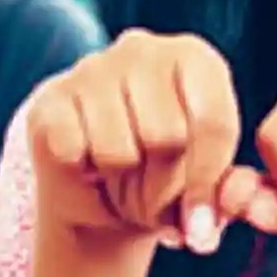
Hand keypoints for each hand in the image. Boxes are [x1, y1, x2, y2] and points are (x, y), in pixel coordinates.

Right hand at [27, 29, 251, 253]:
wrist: (100, 188)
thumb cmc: (166, 178)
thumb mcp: (208, 188)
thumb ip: (224, 198)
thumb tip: (203, 228)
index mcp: (196, 58)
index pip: (213, 121)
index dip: (207, 183)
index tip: (200, 224)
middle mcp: (144, 48)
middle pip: (166, 136)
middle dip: (162, 183)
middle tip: (152, 187)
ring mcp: (93, 66)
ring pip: (118, 150)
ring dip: (121, 180)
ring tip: (122, 171)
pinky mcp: (52, 96)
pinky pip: (72, 151)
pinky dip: (81, 171)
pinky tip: (87, 160)